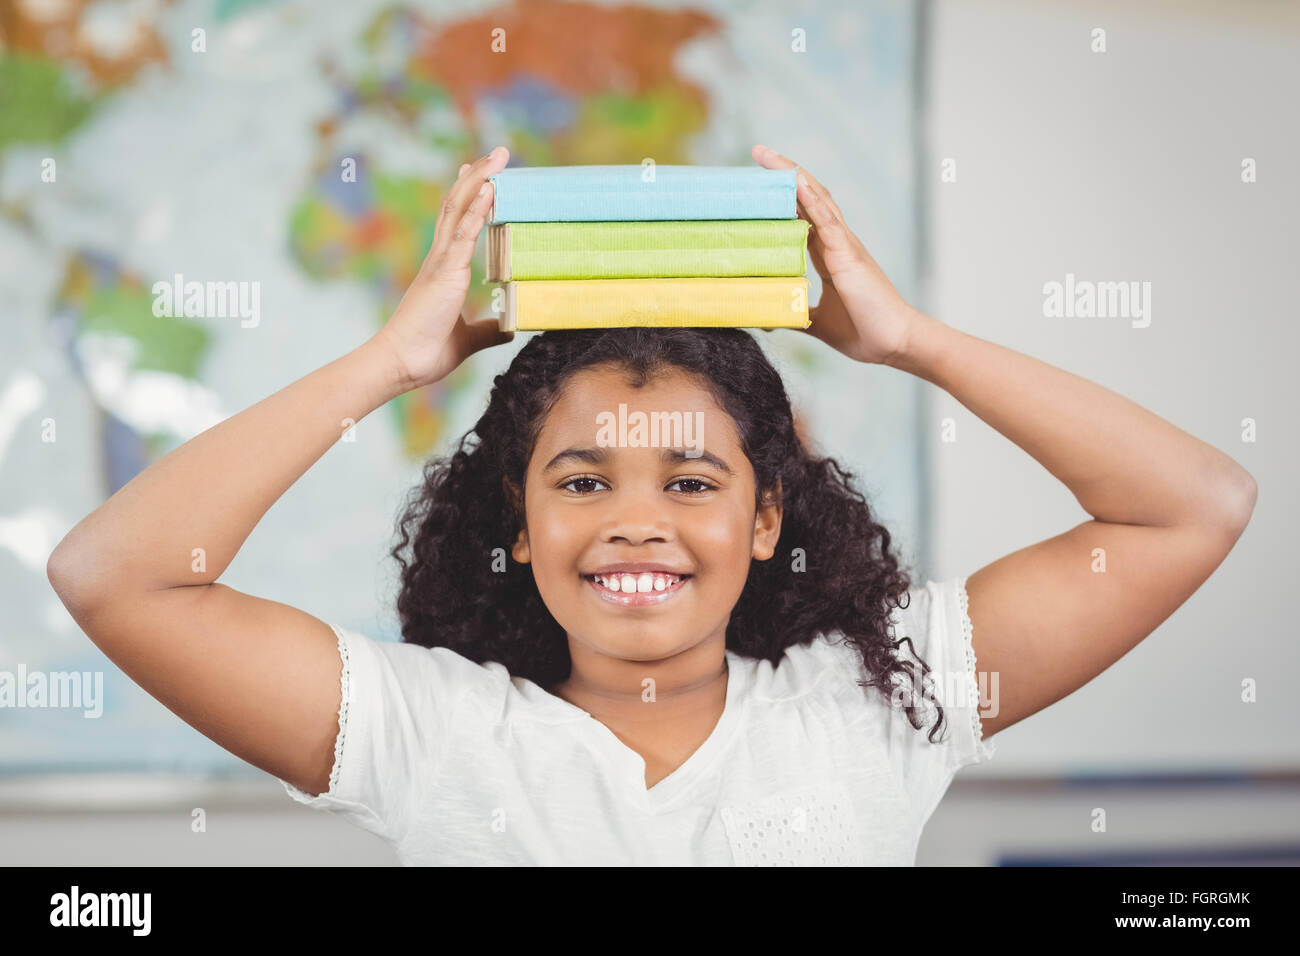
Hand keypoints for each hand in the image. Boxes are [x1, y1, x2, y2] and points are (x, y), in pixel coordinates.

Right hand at [372, 146, 513, 390]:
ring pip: (459, 209)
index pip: (457, 222)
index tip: (484, 176)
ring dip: (480, 179)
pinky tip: (490, 188)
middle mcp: (440, 258)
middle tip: (498, 153)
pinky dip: (477, 209)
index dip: (471, 196)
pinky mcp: (444, 272)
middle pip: (458, 204)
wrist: (401, 363)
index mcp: (443, 269)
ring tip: (498, 156)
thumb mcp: (468, 338)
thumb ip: (486, 329)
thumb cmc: (426, 352)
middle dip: (478, 175)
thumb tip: (507, 327)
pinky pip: (463, 234)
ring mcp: (441, 262)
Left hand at [751, 144, 917, 365]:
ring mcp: (843, 244)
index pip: (800, 216)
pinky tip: (794, 179)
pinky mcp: (848, 253)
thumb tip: (769, 315)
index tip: (756, 183)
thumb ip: (794, 313)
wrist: (893, 344)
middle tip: (756, 152)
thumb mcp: (816, 322)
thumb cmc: (863, 332)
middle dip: (782, 175)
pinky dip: (809, 197)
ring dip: (791, 174)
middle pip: (805, 198)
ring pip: (814, 199)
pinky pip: (827, 219)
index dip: (781, 198)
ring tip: (765, 154)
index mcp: (828, 255)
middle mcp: (836, 242)